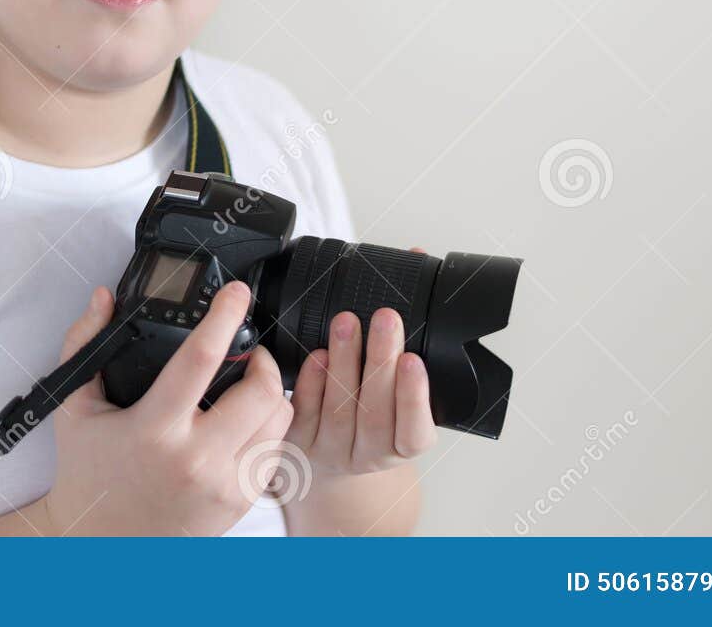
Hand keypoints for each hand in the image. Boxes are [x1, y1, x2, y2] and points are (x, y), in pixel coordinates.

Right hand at [38, 280, 293, 535]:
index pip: (200, 359)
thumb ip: (85, 344)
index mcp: (153, 430)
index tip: (237, 293)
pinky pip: (276, 452)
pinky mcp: (239, 503)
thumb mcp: (75, 408)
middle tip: (247, 349)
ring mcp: (223, 485)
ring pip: (278, 420)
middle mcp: (195, 459)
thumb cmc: (89, 476)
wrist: (100, 546)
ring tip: (249, 383)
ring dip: (270, 392)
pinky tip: (245, 421)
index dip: (224, 317)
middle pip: (260, 391)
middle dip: (262, 358)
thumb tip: (104, 298)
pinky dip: (269, 428)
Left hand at [278, 246, 437, 483]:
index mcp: (401, 444)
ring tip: (346, 323)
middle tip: (386, 319)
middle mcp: (367, 454)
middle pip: (375, 414)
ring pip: (338, 410)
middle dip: (380, 361)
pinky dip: (310, 381)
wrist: (323, 456)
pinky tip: (315, 354)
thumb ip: (408, 328)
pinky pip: (302, 412)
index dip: (417, 398)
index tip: (414, 359)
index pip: (416, 432)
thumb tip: (416, 257)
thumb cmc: (368, 409)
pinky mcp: (295, 442)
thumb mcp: (396, 383)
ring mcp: (329, 451)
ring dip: (344, 361)